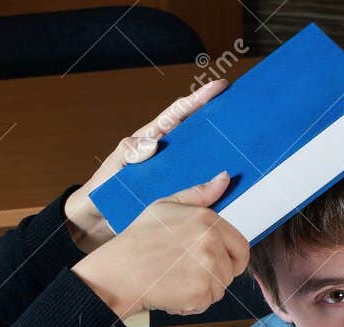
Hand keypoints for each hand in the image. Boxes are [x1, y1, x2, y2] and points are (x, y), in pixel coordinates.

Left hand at [64, 78, 228, 252]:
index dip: (199, 99)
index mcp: (154, 140)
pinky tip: (232, 189)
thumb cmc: (102, 188)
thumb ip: (128, 152)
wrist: (97, 223)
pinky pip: (199, 190)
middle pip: (198, 135)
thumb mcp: (113, 166)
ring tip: (246, 150)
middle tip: (243, 115)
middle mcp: (169, 156)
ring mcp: (175, 176)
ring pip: (203, 162)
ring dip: (222, 157)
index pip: (179, 114)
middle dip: (220, 123)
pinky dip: (214, 188)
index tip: (219, 86)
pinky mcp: (177, 197)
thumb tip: (153, 144)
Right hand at [72, 172, 247, 318]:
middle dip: (213, 276)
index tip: (218, 265)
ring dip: (200, 291)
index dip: (232, 259)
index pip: (241, 247)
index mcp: (208, 220)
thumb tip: (225, 178)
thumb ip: (199, 194)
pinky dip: (190, 304)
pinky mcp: (199, 292)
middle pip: (230, 271)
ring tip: (175, 281)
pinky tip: (171, 293)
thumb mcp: (166, 205)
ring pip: (218, 289)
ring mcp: (207, 268)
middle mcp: (212, 242)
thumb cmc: (138, 239)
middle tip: (186, 274)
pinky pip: (205, 303)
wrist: (119, 272)